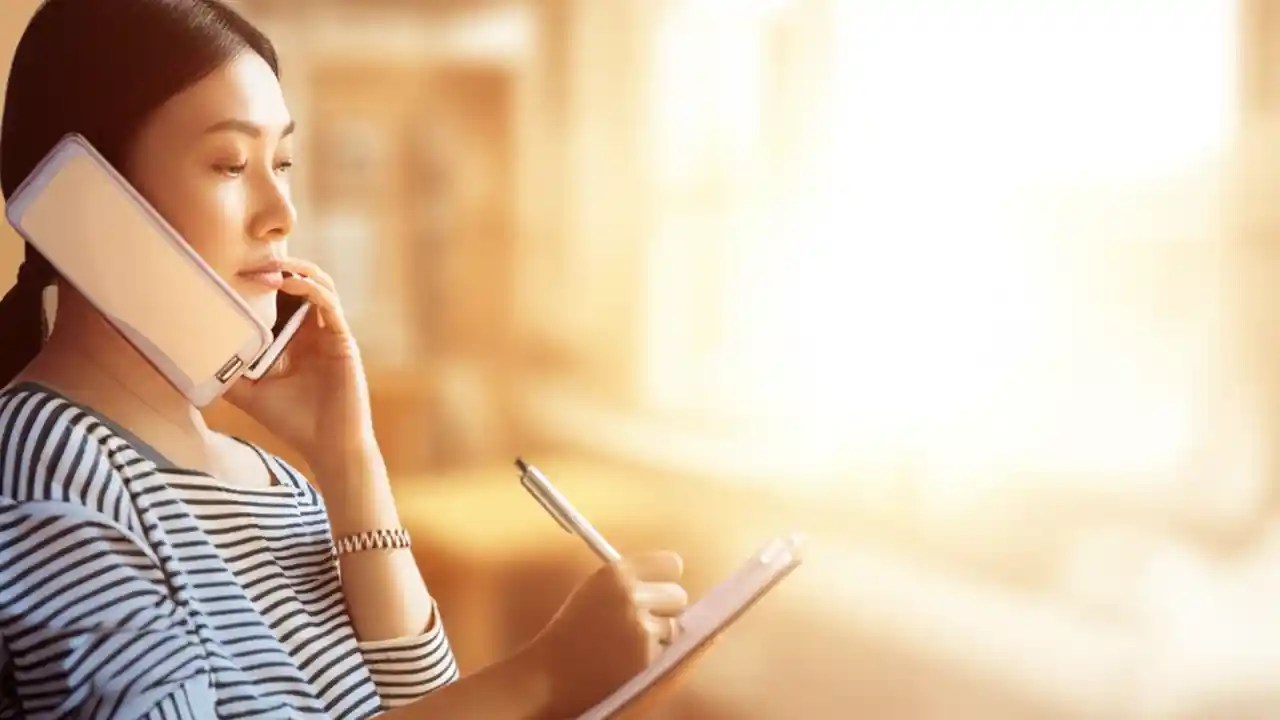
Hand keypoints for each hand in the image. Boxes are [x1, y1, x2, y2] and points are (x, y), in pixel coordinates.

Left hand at [223, 257, 375, 473]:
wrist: (328, 447)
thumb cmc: (294, 423)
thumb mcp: (250, 395)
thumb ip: (229, 374)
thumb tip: (191, 361)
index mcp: (295, 341)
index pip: (282, 299)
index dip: (264, 281)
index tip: (235, 272)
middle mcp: (314, 333)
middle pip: (303, 284)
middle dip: (280, 267)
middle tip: (251, 262)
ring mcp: (330, 335)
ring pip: (322, 287)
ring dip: (299, 271)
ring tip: (274, 266)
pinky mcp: (343, 341)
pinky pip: (330, 306)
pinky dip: (313, 290)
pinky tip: (292, 284)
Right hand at [530, 551, 688, 718]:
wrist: (548, 675)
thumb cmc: (569, 633)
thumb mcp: (594, 592)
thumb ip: (628, 582)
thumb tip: (667, 583)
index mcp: (616, 573)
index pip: (670, 563)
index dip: (667, 578)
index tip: (660, 589)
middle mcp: (631, 595)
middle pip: (678, 595)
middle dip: (665, 609)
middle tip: (644, 622)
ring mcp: (641, 627)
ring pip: (675, 626)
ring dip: (660, 636)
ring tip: (629, 645)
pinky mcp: (647, 657)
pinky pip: (666, 652)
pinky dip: (653, 658)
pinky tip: (627, 662)